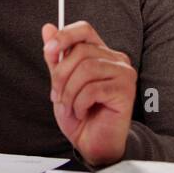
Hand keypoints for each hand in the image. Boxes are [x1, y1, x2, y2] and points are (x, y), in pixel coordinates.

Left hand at [41, 21, 136, 166]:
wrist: (93, 143)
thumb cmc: (82, 114)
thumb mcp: (61, 83)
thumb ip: (56, 57)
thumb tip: (48, 29)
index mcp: (101, 54)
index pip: (84, 30)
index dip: (64, 36)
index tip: (48, 50)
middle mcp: (116, 59)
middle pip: (81, 51)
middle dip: (61, 75)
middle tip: (57, 95)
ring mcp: (124, 74)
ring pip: (86, 69)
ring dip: (70, 92)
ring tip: (70, 106)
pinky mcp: (126, 90)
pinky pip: (93, 89)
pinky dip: (80, 103)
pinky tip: (82, 111)